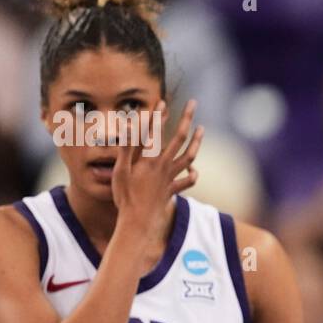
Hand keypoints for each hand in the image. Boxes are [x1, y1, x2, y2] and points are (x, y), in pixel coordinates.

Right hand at [112, 99, 202, 234]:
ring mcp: (170, 178)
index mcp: (150, 159)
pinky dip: (193, 174)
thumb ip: (127, 148)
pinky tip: (194, 169)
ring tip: (202, 128)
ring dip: (196, 142)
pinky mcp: (172, 190)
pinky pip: (188, 181)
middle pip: (179, 138)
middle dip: (186, 119)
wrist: (139, 221)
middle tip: (193, 103)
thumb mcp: (121, 170)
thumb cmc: (125, 196)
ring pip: (189, 156)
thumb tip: (130, 127)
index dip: (159, 116)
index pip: (156, 132)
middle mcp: (164, 166)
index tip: (163, 101)